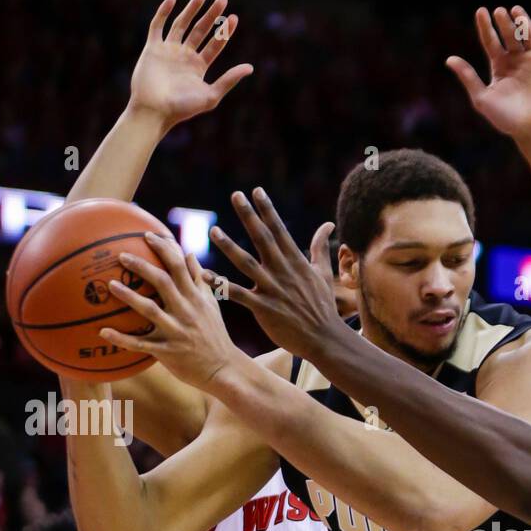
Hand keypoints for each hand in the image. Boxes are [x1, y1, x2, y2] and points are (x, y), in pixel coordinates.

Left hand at [98, 235, 240, 391]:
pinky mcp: (168, 352)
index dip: (164, 248)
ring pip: (151, 310)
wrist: (224, 369)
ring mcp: (177, 332)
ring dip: (129, 296)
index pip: (180, 266)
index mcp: (196, 298)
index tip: (148, 234)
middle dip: (142, 266)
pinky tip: (103, 331)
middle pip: (163, 282)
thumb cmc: (215, 335)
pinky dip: (122, 338)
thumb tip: (189, 253)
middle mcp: (187, 311)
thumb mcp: (212, 305)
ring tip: (110, 285)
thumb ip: (199, 279)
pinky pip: (141, 344)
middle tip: (121, 255)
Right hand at [128, 0, 251, 132]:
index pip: (215, 44)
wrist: (155, 110)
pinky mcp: (153, 48)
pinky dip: (164, 12)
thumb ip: (229, 80)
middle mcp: (184, 56)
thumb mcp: (211, 95)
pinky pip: (158, 25)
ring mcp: (168, 50)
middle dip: (212, 15)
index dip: (225, 31)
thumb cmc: (182, 108)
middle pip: (201, 30)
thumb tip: (250, 67)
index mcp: (199, 67)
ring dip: (192, 9)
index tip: (234, 18)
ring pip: (181, 24)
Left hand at [209, 188, 340, 358]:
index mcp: (296, 262)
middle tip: (236, 195)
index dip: (267, 210)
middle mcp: (283, 271)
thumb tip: (327, 224)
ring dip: (229, 247)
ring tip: (213, 231)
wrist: (324, 339)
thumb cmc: (323, 306)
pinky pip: (237, 294)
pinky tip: (203, 275)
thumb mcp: (324, 273)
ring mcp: (273, 289)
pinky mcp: (264, 308)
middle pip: (263, 239)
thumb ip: (320, 246)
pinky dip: (220, 285)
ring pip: (247, 263)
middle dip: (249, 216)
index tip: (256, 191)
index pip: (279, 230)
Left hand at [447, 6, 530, 143]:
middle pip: (509, 35)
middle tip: (499, 12)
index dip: (486, 26)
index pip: (491, 41)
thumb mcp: (483, 99)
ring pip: (529, 34)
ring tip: (517, 11)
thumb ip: (468, 78)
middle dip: (504, 23)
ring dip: (524, 21)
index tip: (481, 11)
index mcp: (500, 66)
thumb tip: (449, 59)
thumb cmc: (507, 120)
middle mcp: (517, 60)